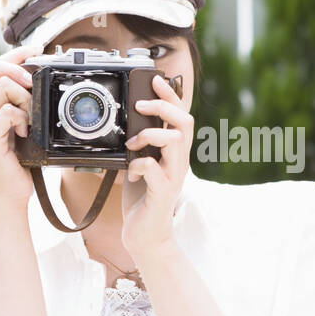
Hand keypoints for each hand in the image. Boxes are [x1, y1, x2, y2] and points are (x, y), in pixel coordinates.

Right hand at [0, 45, 39, 210]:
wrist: (9, 192)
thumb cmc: (18, 159)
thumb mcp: (21, 124)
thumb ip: (23, 102)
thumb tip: (40, 76)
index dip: (12, 55)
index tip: (36, 52)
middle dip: (16, 68)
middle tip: (32, 84)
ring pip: (3, 87)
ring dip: (25, 97)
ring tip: (30, 117)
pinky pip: (7, 112)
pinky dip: (23, 118)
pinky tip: (26, 132)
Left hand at [121, 72, 193, 257]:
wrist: (146, 235)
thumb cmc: (143, 199)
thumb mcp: (142, 163)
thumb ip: (142, 144)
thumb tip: (129, 121)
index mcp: (175, 152)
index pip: (181, 115)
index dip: (170, 95)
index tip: (156, 80)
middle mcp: (179, 161)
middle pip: (184, 122)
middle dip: (163, 106)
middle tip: (141, 106)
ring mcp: (173, 176)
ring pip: (175, 141)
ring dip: (150, 134)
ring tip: (134, 143)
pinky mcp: (163, 192)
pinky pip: (153, 169)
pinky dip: (138, 164)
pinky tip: (131, 171)